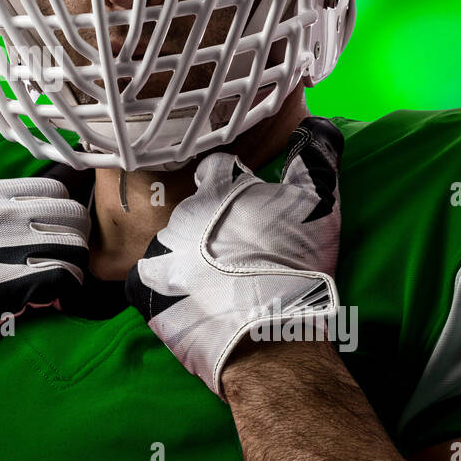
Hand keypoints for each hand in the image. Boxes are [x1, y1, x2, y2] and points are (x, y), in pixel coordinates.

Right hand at [0, 127, 89, 393]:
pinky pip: (65, 280)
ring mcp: (10, 251)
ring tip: (55, 280)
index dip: (59, 211)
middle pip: (74, 216)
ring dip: (73, 265)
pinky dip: (65, 290)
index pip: (55, 188)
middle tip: (59, 257)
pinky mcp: (14, 289)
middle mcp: (3, 215)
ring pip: (76, 248)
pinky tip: (48, 299)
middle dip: (74, 237)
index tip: (49, 230)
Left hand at [125, 117, 343, 399]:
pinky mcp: (142, 289)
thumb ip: (315, 157)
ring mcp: (158, 252)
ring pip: (171, 245)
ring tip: (217, 284)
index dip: (232, 184)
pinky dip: (166, 289)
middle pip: (194, 212)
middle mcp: (179, 214)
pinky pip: (148, 280)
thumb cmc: (295, 268)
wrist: (267, 336)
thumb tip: (316, 124)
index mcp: (216, 189)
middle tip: (239, 255)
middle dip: (212, 228)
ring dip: (189, 259)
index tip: (246, 203)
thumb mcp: (318, 204)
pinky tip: (193, 300)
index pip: (216, 169)